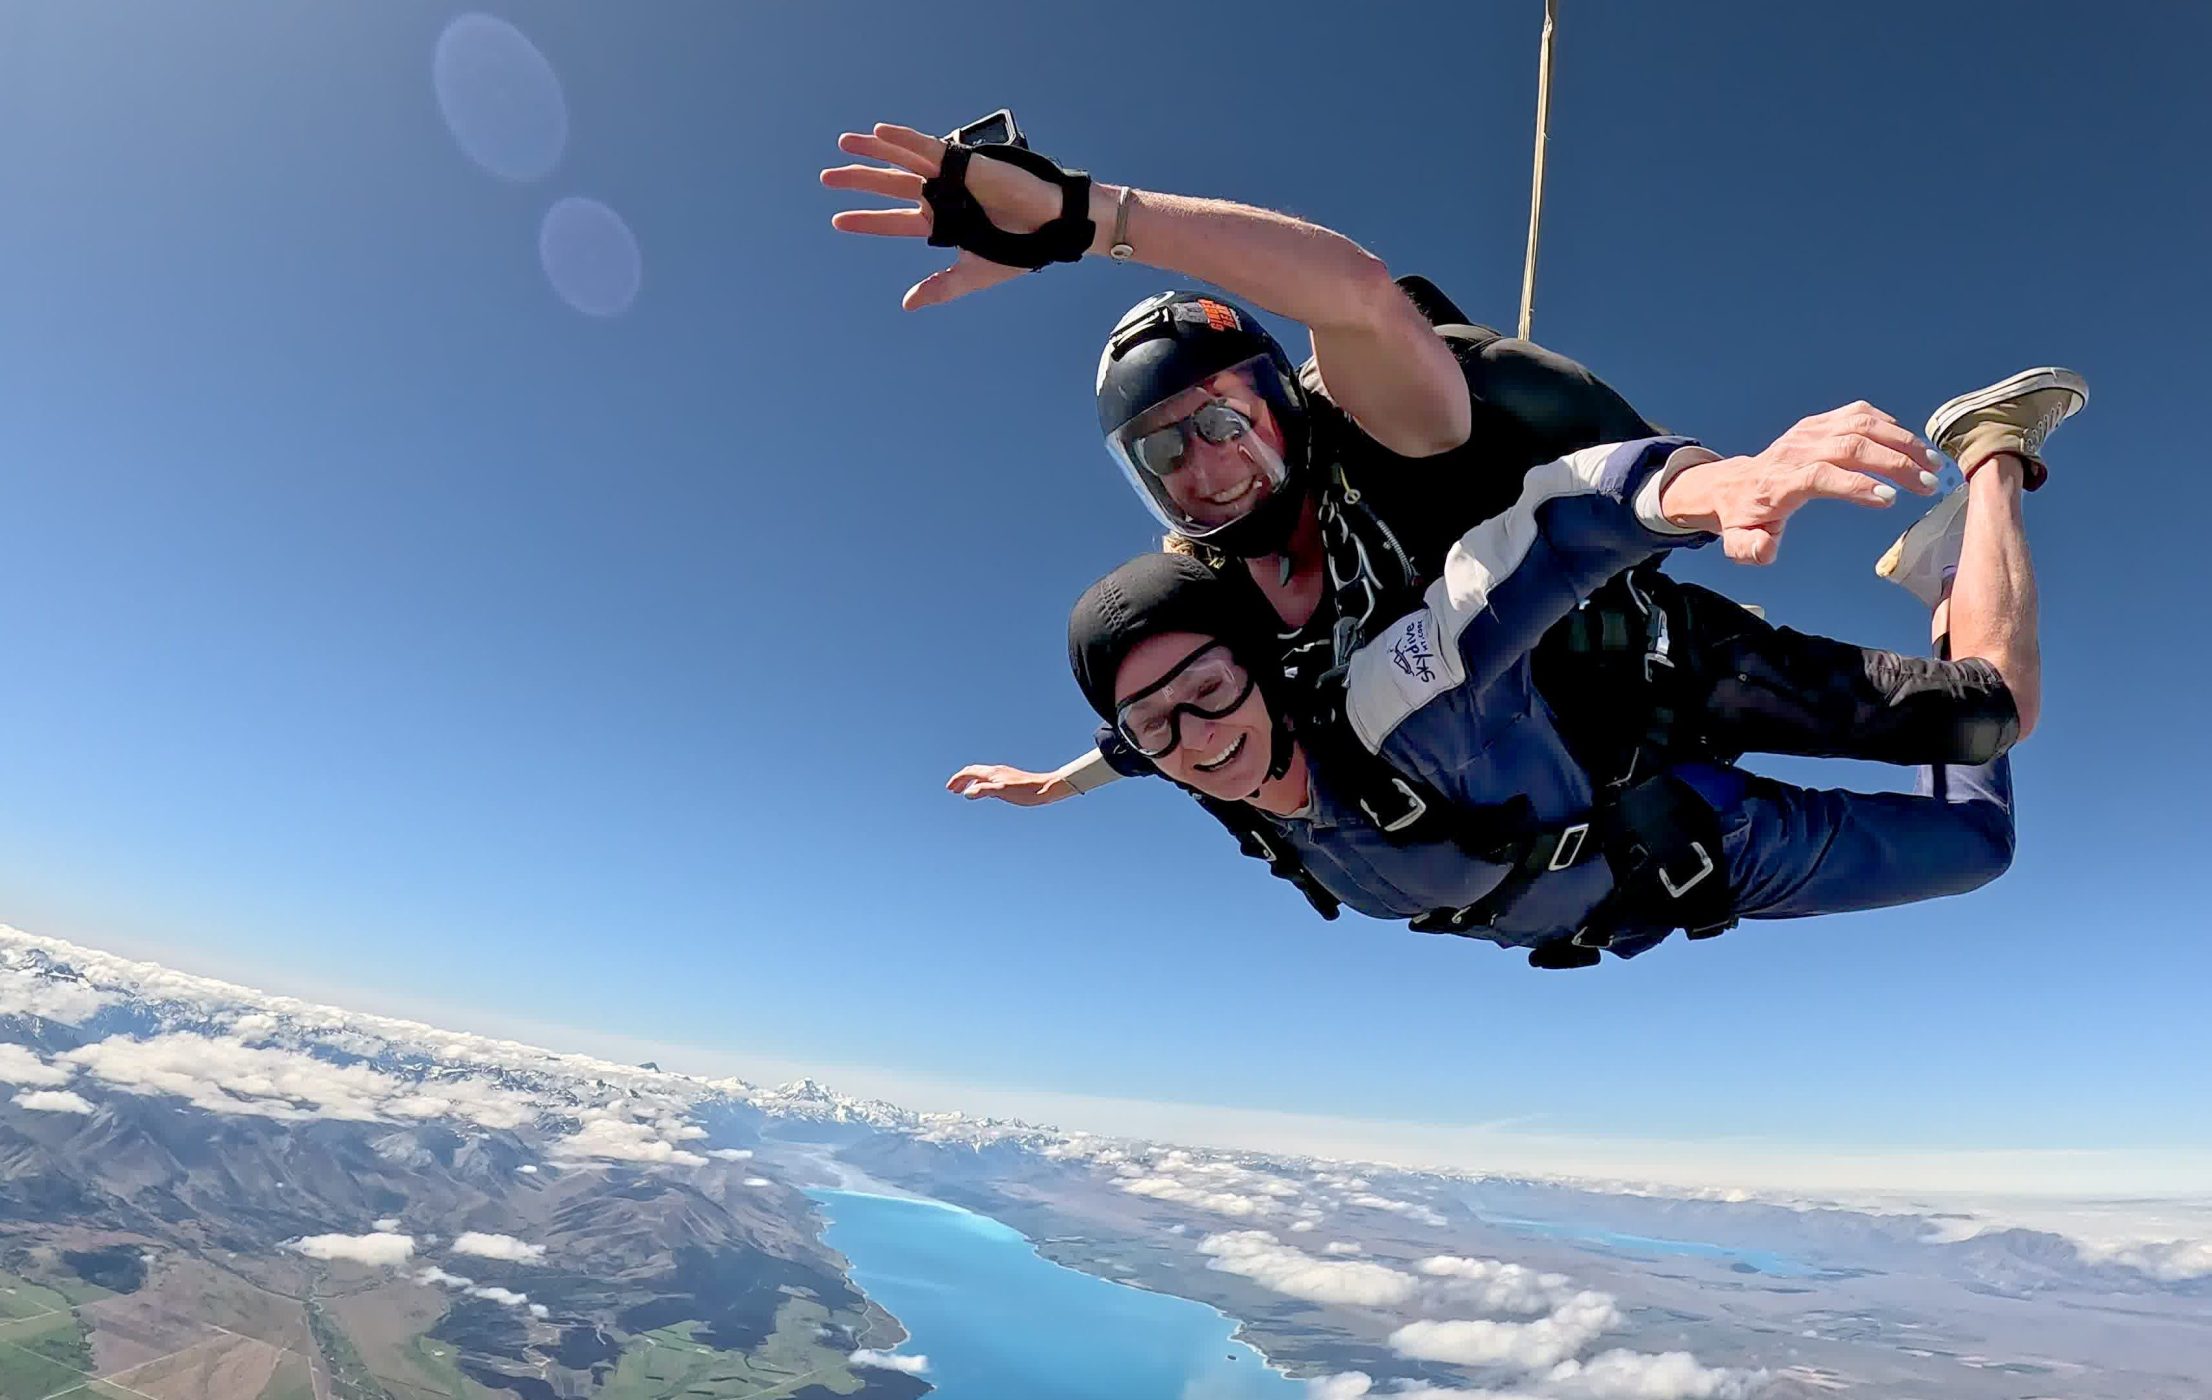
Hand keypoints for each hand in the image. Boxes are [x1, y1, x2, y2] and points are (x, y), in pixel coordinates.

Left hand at [822, 122, 1072, 308]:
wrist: (1051, 227)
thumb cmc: (1018, 249)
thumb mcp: (974, 273)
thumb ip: (941, 287)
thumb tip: (907, 305)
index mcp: (939, 224)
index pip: (894, 221)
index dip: (866, 220)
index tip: (837, 221)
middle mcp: (939, 197)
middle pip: (890, 185)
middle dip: (858, 180)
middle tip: (825, 178)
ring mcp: (949, 177)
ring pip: (903, 161)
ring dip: (873, 151)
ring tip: (843, 144)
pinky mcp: (963, 161)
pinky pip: (928, 147)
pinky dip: (904, 139)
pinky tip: (880, 132)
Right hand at [945, 764, 1074, 806]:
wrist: (1046, 788)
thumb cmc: (1026, 791)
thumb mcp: (1002, 791)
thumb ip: (984, 791)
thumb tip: (966, 793)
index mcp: (993, 773)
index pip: (969, 772)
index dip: (957, 780)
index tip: (949, 789)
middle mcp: (996, 771)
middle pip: (973, 772)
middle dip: (961, 780)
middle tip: (953, 790)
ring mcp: (1003, 775)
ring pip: (981, 776)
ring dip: (970, 782)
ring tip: (965, 792)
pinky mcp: (1010, 780)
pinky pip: (990, 780)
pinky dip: (981, 785)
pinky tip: (986, 793)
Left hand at [1660, 402, 1941, 563]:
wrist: (1733, 484)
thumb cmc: (1744, 518)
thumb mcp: (1739, 542)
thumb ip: (1750, 548)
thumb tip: (1767, 547)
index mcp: (1779, 482)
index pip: (1820, 476)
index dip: (1855, 485)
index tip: (1891, 499)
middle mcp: (1796, 450)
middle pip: (1850, 447)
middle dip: (1894, 463)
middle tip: (1928, 484)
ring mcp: (1808, 432)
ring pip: (1860, 425)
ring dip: (1901, 441)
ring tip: (1931, 463)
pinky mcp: (1819, 422)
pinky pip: (1858, 414)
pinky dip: (1888, 425)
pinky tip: (1910, 444)